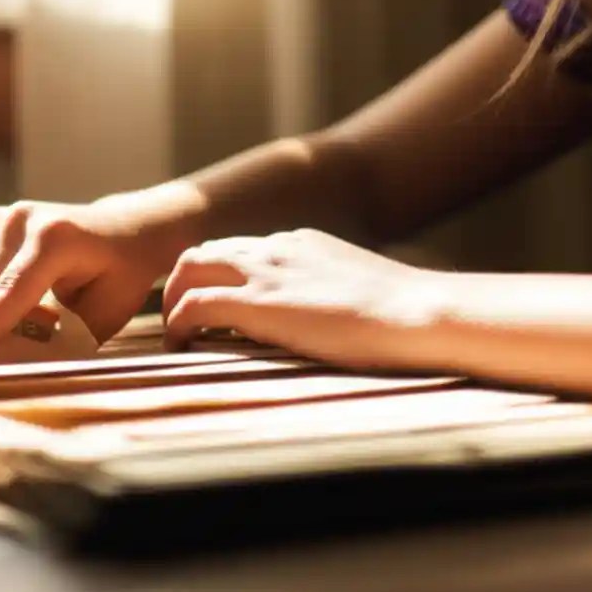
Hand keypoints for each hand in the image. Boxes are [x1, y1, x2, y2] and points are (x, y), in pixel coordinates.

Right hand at [0, 192, 180, 361]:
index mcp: (55, 241)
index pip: (11, 293)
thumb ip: (60, 343)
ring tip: (24, 302)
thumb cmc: (119, 277)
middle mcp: (21, 219)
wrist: (125, 231)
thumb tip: (12, 369)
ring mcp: (1, 214)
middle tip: (37, 326)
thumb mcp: (103, 317)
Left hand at [162, 229, 442, 368]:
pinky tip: (180, 347)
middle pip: (203, 252)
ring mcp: (264, 273)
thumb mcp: (356, 291)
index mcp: (299, 244)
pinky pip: (194, 306)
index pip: (237, 250)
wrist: (418, 311)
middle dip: (182, 284)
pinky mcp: (258, 303)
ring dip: (173, 301)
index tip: (209, 306)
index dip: (214, 276)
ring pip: (189, 270)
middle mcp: (275, 250)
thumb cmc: (402, 315)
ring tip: (175, 335)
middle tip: (179, 320)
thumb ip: (326, 295)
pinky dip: (178, 325)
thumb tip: (318, 320)